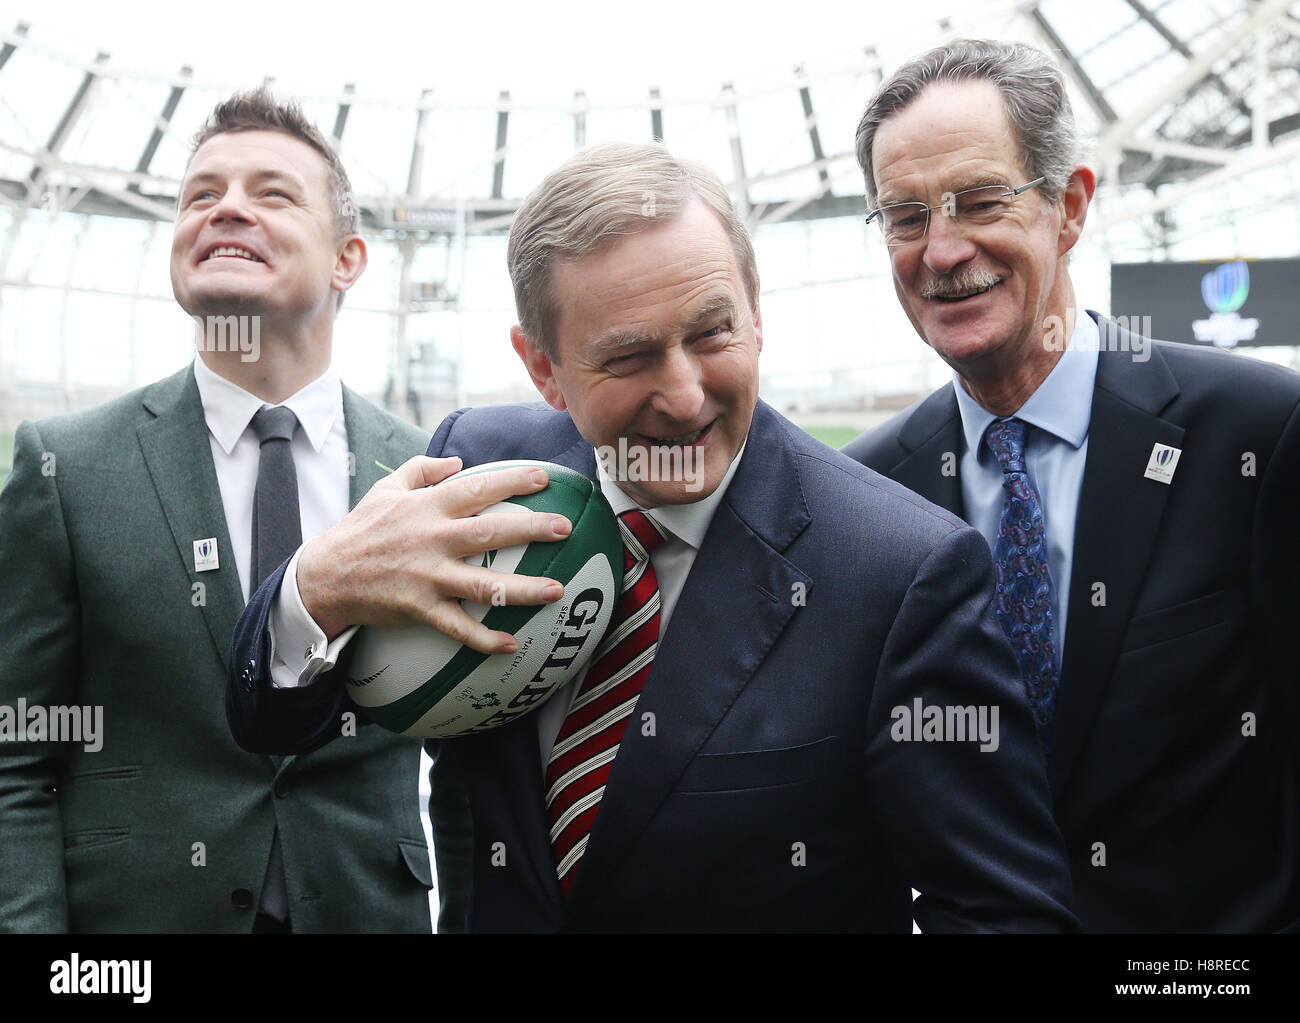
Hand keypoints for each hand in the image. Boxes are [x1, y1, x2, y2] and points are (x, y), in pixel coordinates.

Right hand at [298, 456, 571, 652]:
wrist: (326, 575)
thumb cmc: (362, 529)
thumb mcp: (387, 489)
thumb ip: (423, 470)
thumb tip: (459, 462)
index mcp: (427, 507)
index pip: (476, 488)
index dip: (511, 481)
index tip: (544, 477)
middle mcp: (432, 540)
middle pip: (489, 533)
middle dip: (530, 529)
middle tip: (564, 527)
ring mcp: (427, 577)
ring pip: (482, 585)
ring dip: (522, 589)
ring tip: (556, 590)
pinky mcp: (420, 609)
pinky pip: (457, 627)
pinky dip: (484, 639)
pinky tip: (511, 644)